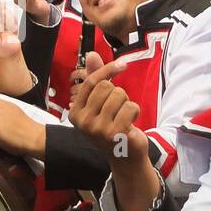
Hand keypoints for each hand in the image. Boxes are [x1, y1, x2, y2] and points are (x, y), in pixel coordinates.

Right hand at [68, 52, 145, 166]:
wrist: (125, 157)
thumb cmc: (111, 127)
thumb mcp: (100, 103)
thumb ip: (94, 78)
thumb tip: (92, 54)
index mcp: (75, 113)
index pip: (91, 81)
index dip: (108, 70)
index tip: (122, 65)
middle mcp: (83, 122)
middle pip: (106, 86)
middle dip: (118, 93)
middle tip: (117, 110)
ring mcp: (98, 129)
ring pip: (119, 94)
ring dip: (127, 103)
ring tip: (123, 118)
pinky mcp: (115, 133)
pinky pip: (131, 106)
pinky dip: (135, 111)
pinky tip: (130, 124)